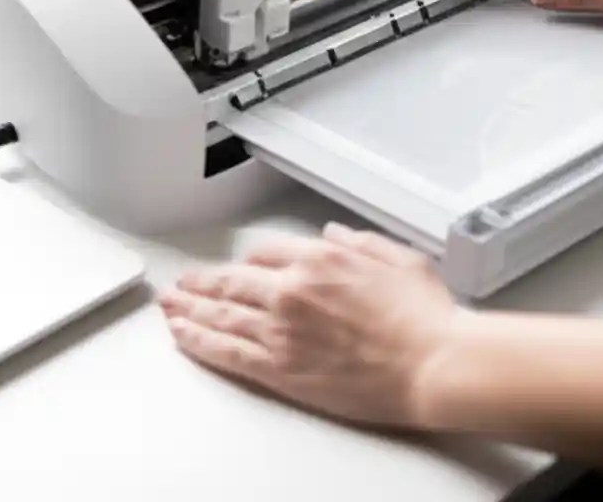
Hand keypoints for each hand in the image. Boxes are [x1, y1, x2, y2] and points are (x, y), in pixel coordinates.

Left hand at [159, 223, 468, 428]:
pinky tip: (182, 336)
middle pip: (232, 282)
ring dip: (188, 309)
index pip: (265, 255)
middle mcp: (292, 290)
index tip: (237, 269)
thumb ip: (360, 242)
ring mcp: (281, 330)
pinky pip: (227, 351)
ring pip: (221, 314)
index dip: (246, 264)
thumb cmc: (426, 318)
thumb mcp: (398, 259)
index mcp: (319, 259)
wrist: (434, 364)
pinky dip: (199, 341)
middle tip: (182, 284)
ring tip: (169, 306)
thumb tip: (334, 233)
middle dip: (202, 283)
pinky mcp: (280, 368)